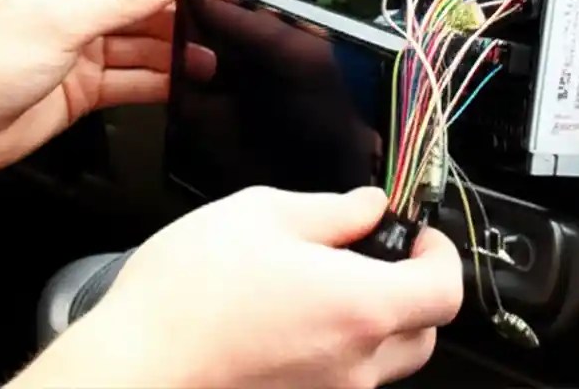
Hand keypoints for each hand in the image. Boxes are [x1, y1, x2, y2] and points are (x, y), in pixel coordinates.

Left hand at [0, 0, 208, 176]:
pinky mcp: (85, 89)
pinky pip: (133, 82)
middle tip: (217, 37)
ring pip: (143, 51)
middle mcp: (79, 13)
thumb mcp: (66, 21)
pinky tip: (180, 87)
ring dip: (174, 58)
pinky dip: (158, 85)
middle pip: (145, 15)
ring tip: (207, 65)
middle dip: (180, 26)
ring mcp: (83, 53)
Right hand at [16, 187, 463, 388]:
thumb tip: (368, 206)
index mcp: (361, 305)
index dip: (441, 255)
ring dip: (370, 324)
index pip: (447, 289)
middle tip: (372, 258)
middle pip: (423, 332)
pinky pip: (339, 380)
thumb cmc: (186, 296)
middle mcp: (356, 363)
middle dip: (411, 290)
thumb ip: (331, 211)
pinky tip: (287, 323)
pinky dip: (332, 351)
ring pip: (382, 361)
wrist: (131, 369)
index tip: (415, 235)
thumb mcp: (260, 215)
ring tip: (317, 289)